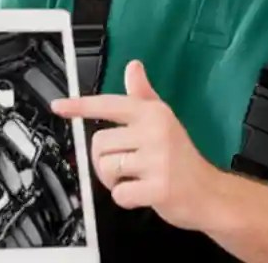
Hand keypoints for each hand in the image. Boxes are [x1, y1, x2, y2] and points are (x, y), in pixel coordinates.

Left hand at [52, 60, 223, 230]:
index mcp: (153, 113)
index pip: (109, 104)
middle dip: (104, 160)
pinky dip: (125, 199)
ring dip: (113, 181)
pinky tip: (142, 193)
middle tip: (125, 167)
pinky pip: (119, 194)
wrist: (209, 193)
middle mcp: (155, 132)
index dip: (80, 106)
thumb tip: (133, 67)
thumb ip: (143, 95)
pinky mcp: (158, 188)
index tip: (58, 106)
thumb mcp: (164, 120)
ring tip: (135, 179)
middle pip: (99, 143)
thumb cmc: (182, 158)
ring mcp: (158, 160)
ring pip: (106, 168)